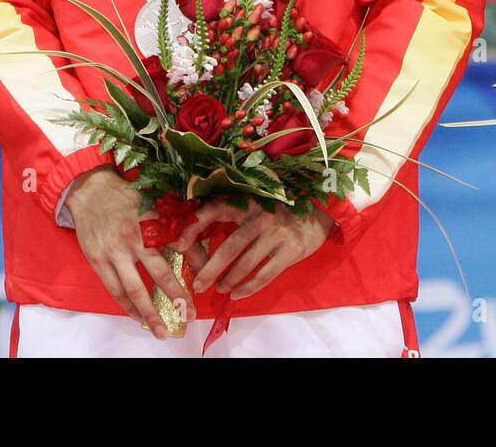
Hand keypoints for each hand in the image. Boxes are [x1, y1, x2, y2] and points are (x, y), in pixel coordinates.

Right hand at [64, 167, 191, 337]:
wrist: (92, 191)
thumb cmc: (129, 198)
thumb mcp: (157, 205)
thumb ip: (179, 226)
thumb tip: (202, 248)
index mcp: (154, 222)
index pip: (181, 248)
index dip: (196, 266)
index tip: (205, 287)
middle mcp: (135, 238)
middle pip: (158, 274)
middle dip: (176, 297)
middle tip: (189, 316)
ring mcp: (114, 251)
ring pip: (134, 289)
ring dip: (148, 313)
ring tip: (161, 331)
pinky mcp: (97, 260)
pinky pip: (114, 290)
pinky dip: (126, 306)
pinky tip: (138, 317)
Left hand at [170, 201, 332, 300]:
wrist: (318, 214)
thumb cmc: (279, 212)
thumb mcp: (255, 207)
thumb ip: (231, 216)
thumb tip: (194, 235)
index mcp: (249, 202)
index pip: (216, 210)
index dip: (195, 226)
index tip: (177, 245)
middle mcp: (262, 216)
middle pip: (230, 247)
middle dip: (210, 269)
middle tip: (197, 285)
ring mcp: (278, 233)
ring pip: (246, 264)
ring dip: (228, 280)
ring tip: (219, 289)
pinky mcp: (290, 250)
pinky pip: (264, 274)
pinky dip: (248, 288)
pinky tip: (237, 294)